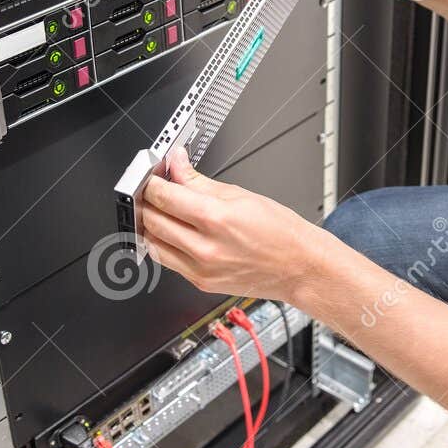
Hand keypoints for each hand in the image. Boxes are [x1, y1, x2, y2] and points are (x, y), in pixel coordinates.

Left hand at [139, 148, 329, 301]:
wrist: (299, 267)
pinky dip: (163, 244)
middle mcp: (205, 248)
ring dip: (151, 224)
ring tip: (162, 211)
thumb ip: (198, 180)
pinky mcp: (200, 282)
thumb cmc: (280, 232)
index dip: (151, 182)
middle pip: (153, 220)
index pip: (164, 196)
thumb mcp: (240, 195)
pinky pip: (167, 261)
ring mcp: (201, 269)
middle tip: (154, 189)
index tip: (152, 175)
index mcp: (216, 219)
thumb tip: (177, 164)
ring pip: (153, 243)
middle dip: (147, 201)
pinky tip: (173, 232)